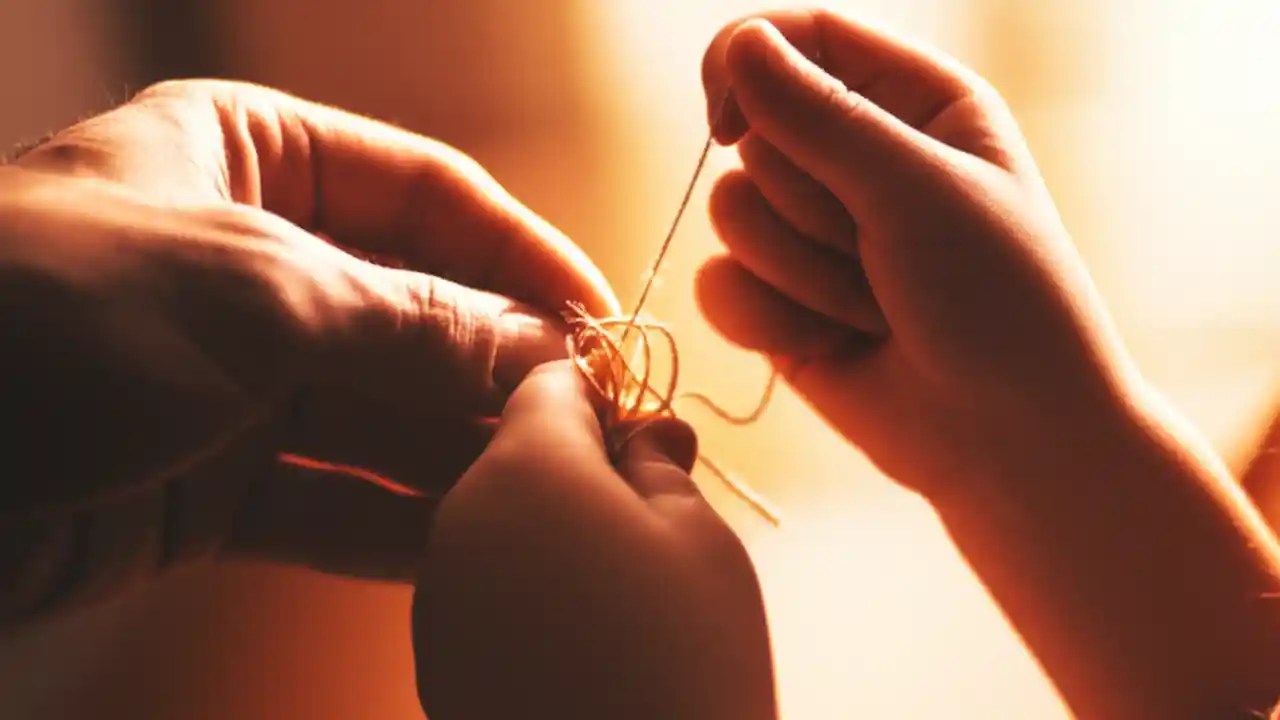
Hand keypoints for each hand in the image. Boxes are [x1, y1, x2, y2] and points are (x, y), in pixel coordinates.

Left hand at [0, 80, 615, 624]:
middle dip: (499, 372)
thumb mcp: (250, 296)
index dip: (523, 257)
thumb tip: (548, 355)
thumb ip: (412, 328)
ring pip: (378, 414)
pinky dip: (394, 524)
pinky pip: (327, 496)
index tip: (605, 323)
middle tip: (593, 431)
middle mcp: (248, 257)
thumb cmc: (42, 319)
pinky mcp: (204, 483)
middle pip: (415, 311)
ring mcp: (229, 376)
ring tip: (546, 497)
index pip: (429, 194)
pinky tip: (468, 545)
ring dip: (459, 457)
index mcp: (248, 156)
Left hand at [413, 361, 775, 719]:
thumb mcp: (698, 538)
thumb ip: (657, 462)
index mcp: (522, 465)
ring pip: (495, 522)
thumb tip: (647, 430)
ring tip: (626, 587)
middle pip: (513, 452)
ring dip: (549, 528)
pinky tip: (583, 634)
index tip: (646, 433)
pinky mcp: (437, 662)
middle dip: (575, 465)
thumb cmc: (687, 658)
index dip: (600, 393)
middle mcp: (457, 518)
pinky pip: (481, 589)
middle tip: (654, 518)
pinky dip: (523, 590)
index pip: (547, 381)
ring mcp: (438, 596)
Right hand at [696, 11, 1139, 495]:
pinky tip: (833, 343)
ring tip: (874, 307)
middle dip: (810, 207)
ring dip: (800, 272)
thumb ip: (823, 116)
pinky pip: (719, 284)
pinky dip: (770, 319)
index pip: (804, 36)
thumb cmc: (998, 302)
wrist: (1010, 441)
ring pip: (729, 213)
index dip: (748, 63)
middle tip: (884, 253)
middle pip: (756, 133)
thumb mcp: (919, 191)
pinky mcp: (781, 303)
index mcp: (915, 102)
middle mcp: (858, 158)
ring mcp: (813, 235)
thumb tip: (738, 45)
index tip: (726, 119)